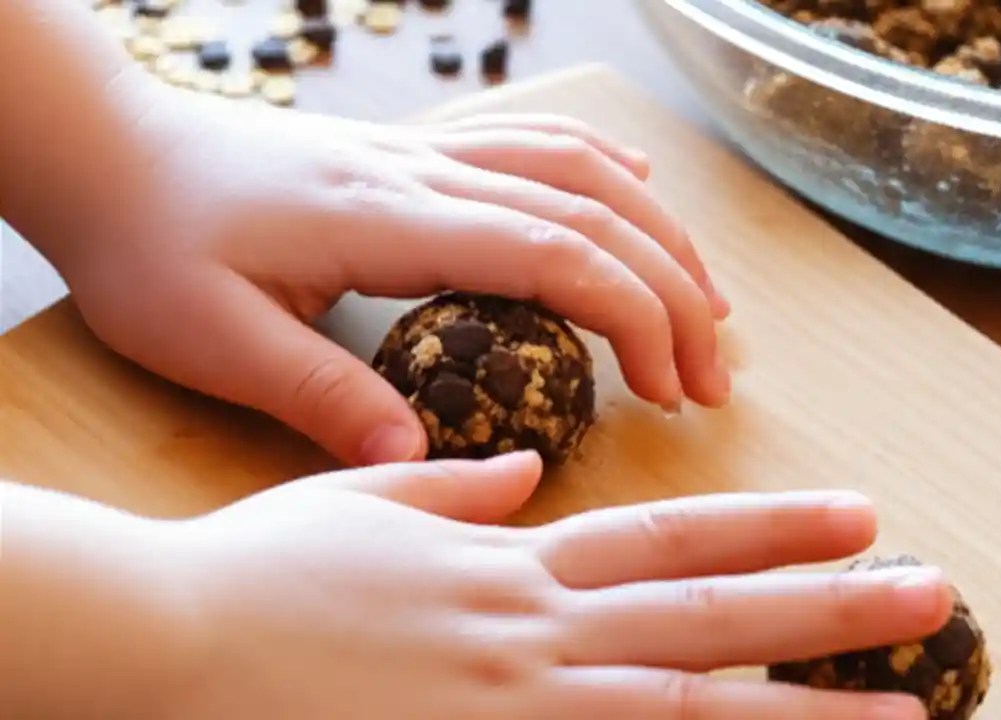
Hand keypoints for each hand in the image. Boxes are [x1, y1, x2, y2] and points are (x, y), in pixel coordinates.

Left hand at [51, 77, 732, 466]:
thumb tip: (419, 455)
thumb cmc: (153, 245)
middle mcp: (426, 172)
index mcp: (389, 219)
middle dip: (674, 292)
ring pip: (579, 170)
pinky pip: (533, 138)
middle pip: (593, 212)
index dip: (635, 317)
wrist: (111, 155)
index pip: (554, 253)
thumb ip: (319, 394)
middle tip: (714, 375)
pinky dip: (602, 163)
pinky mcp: (418, 150)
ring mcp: (427, 152)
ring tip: (708, 302)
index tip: (672, 389)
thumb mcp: (215, 338)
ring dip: (658, 232)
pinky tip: (637, 186)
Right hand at [157, 452, 948, 718]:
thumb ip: (457, 491)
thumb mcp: (365, 508)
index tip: (855, 512)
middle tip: (930, 589)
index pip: (672, 534)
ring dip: (803, 711)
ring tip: (904, 713)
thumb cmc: (260, 580)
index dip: (769, 521)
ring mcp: (519, 710)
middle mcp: (538, 635)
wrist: (169, 653)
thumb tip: (525, 472)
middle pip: (709, 614)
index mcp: (515, 564)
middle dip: (827, 602)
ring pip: (690, 709)